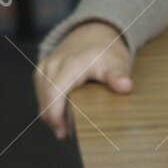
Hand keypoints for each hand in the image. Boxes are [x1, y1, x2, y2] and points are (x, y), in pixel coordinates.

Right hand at [35, 21, 133, 139]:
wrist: (95, 33)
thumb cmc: (106, 51)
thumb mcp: (117, 62)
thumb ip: (118, 76)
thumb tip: (126, 86)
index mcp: (71, 64)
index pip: (54, 94)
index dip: (56, 116)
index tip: (65, 133)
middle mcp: (53, 64)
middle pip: (46, 100)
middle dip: (55, 120)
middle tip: (70, 134)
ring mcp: (45, 66)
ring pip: (42, 98)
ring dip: (52, 114)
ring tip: (68, 126)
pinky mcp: (41, 70)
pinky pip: (41, 93)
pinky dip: (49, 105)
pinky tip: (63, 115)